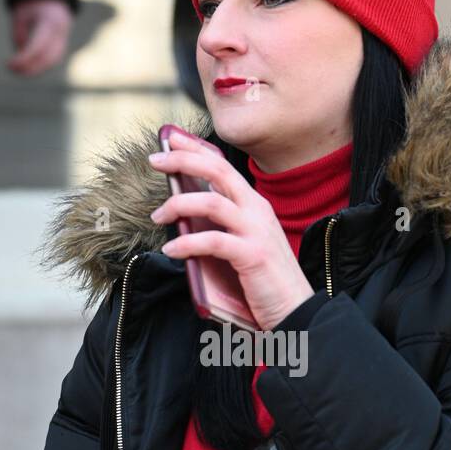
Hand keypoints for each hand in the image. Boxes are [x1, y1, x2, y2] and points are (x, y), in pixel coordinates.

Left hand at [7, 0, 72, 74]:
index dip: (24, 58)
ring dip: (33, 69)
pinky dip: (39, 67)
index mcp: (50, 21)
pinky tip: (25, 68)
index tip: (9, 64)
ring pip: (50, 62)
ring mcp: (63, 42)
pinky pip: (51, 62)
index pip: (38, 46)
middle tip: (11, 69)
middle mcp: (60, 33)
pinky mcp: (61, 49)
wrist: (51, 3)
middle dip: (29, 67)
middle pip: (47, 58)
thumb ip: (19, 35)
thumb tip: (20, 56)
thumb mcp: (21, 16)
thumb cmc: (33, 9)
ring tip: (16, 69)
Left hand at [147, 129, 314, 331]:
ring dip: (178, 204)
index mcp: (255, 205)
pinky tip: (172, 249)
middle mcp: (257, 211)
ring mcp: (256, 232)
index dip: (196, 149)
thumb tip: (184, 220)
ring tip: (158, 216)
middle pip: (217, 172)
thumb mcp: (244, 244)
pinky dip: (187, 243)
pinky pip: (213, 241)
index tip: (170, 139)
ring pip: (211, 202)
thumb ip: (222, 227)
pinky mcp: (252, 255)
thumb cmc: (265, 280)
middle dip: (183, 160)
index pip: (223, 166)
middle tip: (155, 160)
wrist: (295, 310)